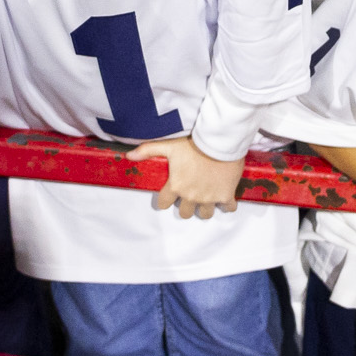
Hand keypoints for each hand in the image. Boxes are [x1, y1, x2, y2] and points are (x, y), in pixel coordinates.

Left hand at [126, 136, 242, 219]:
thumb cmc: (193, 143)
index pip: (164, 204)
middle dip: (186, 205)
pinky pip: (228, 208)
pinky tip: (225, 197)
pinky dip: (227, 205)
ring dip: (204, 208)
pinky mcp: (225, 196)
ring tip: (206, 197)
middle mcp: (191, 196)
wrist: (219, 141)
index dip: (166, 199)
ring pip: (204, 214)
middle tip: (190, 194)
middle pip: (184, 213)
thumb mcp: (168, 146)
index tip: (170, 194)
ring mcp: (209, 198)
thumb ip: (147, 150)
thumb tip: (128, 155)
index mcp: (176, 186)